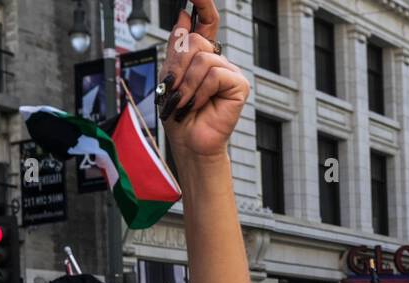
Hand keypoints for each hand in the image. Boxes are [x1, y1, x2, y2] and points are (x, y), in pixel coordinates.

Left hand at [160, 0, 248, 160]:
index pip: (206, 21)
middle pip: (196, 40)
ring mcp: (230, 71)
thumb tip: (184, 15)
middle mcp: (218, 60)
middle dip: (178, 66)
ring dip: (186, 84)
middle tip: (173, 90)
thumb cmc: (179, 115)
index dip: (203, 3)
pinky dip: (199, 92)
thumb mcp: (169, 77)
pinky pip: (214, 74)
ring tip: (183, 104)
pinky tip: (197, 106)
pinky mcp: (239, 85)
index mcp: (202, 55)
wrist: (189, 143)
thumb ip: (176, 48)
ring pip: (203, 59)